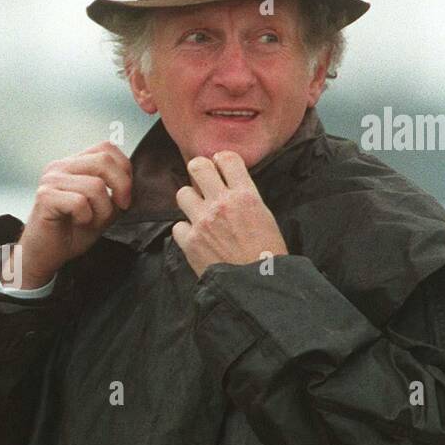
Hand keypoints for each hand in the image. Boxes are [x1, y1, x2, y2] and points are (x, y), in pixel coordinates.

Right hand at [13, 141, 131, 288]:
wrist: (46, 255)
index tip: (125, 196)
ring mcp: (51, 179)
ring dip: (102, 210)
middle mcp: (60, 167)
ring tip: (91, 220)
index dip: (124, 170)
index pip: (106, 148)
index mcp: (74, 164)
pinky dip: (86, 217)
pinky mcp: (45, 196)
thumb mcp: (102, 207)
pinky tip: (78, 222)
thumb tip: (130, 181)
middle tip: (120, 207)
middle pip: (104, 160)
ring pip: (95, 185)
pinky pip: (79, 202)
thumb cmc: (71, 232)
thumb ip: (114, 190)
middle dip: (121, 187)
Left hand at [172, 151, 287, 274]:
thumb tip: (231, 189)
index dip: (221, 160)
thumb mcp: (265, 217)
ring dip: (190, 201)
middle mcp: (221, 203)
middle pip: (197, 166)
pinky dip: (185, 231)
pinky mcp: (190, 241)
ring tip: (198, 212)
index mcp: (245, 195)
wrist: (257, 285)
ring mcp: (202, 221)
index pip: (227, 158)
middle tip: (202, 180)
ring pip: (182, 193)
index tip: (220, 166)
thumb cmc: (268, 254)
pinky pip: (177, 226)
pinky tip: (196, 238)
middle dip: (199, 170)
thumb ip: (245, 198)